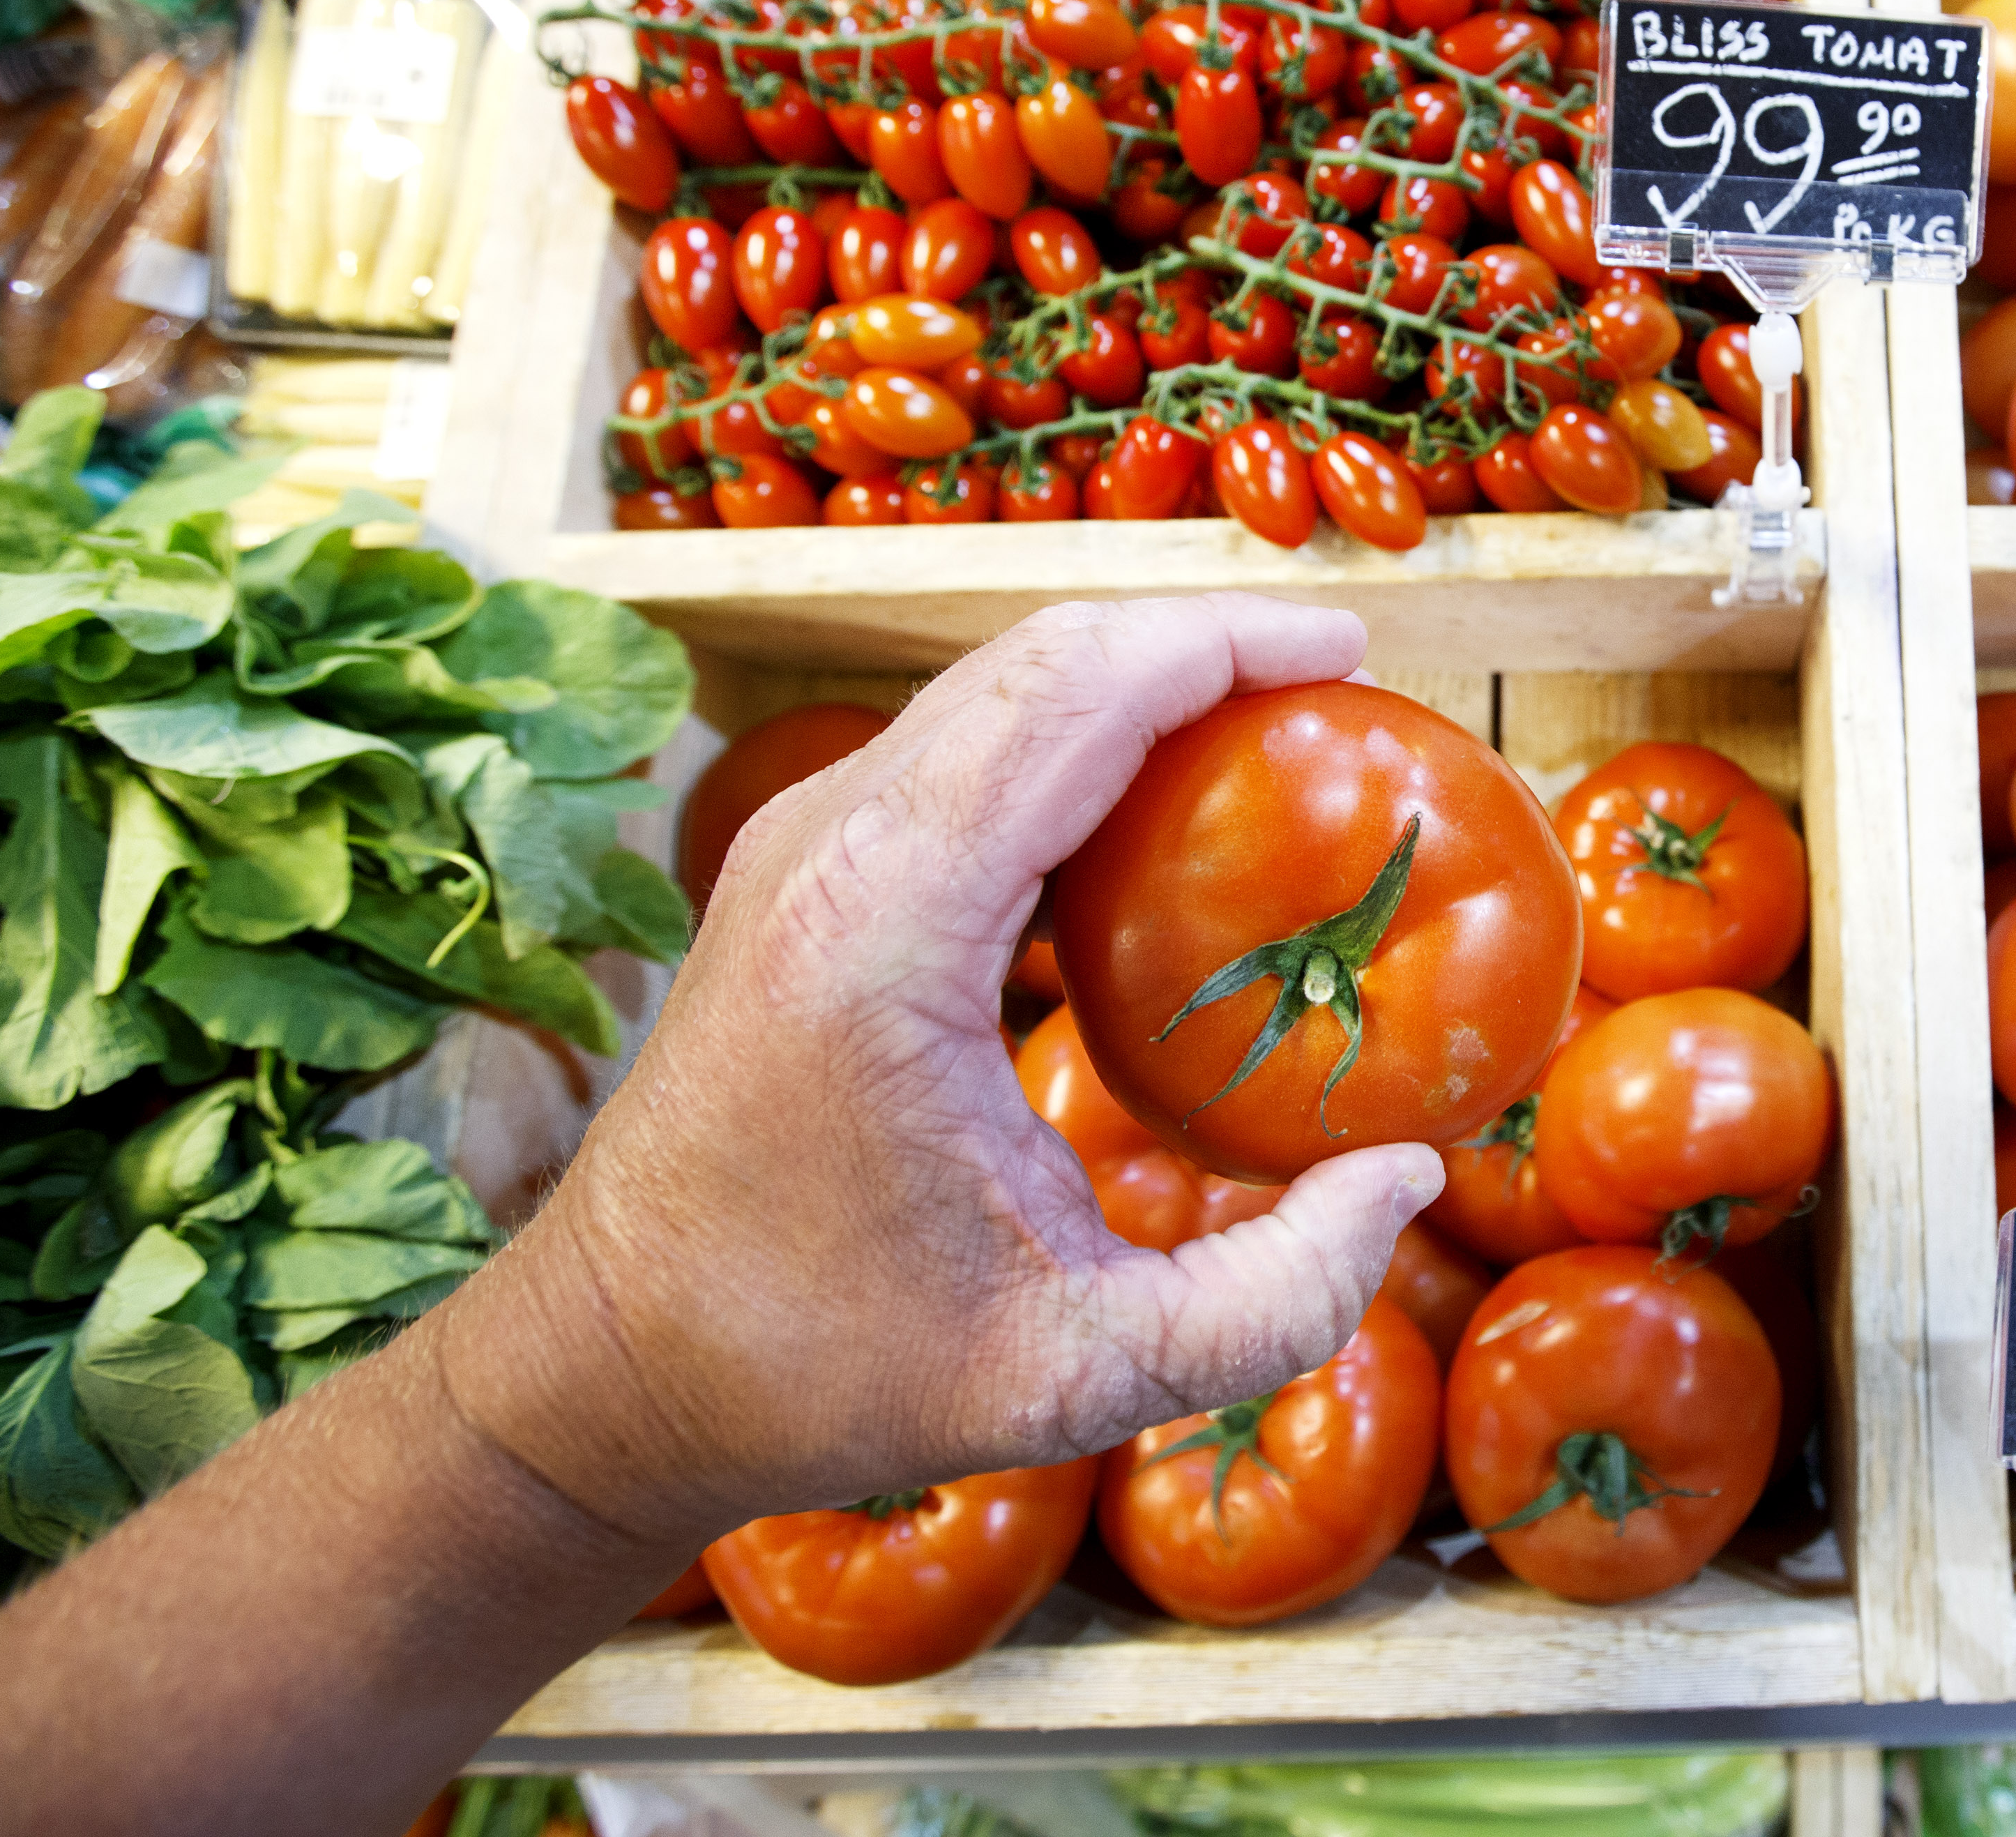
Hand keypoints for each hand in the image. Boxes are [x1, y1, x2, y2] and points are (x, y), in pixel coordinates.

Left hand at [433, 594, 1444, 1543]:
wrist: (607, 1368)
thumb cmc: (820, 1369)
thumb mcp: (1077, 1374)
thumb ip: (1272, 1298)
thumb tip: (1408, 1174)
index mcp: (886, 925)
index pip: (1077, 692)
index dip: (1226, 645)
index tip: (1356, 656)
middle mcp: (830, 845)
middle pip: (1043, 654)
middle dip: (1204, 642)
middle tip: (1347, 690)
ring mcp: (800, 842)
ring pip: (999, 683)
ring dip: (1139, 679)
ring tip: (1277, 731)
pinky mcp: (800, 869)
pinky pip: (963, 744)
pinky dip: (1078, 735)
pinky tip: (1168, 804)